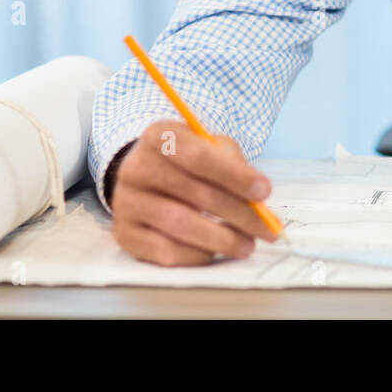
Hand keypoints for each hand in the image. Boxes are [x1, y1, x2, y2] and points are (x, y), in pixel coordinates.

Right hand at [109, 120, 277, 265]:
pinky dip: (196, 254)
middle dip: (239, 214)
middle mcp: (136, 168)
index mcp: (158, 136)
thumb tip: (258, 196)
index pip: (199, 156)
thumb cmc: (187, 160)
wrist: (145, 175)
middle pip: (195, 194)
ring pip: (180, 225)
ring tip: (247, 245)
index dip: (235, 176)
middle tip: (266, 229)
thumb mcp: (209, 146)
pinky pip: (165, 251)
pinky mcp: (124, 233)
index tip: (265, 192)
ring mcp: (125, 202)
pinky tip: (215, 252)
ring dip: (221, 239)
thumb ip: (232, 163)